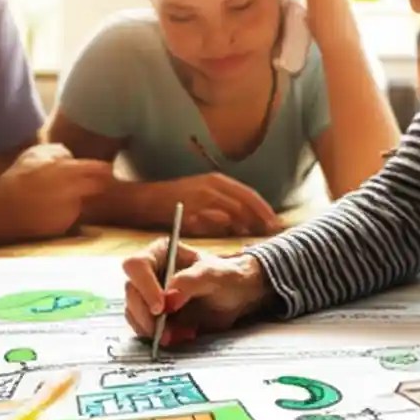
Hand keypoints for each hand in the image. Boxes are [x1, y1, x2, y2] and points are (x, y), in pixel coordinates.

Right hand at [0, 144, 113, 239]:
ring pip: (85, 202)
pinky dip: (68, 213)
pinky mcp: (64, 227)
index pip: (101, 169)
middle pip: (99, 187)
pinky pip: (73, 217)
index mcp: (67, 171)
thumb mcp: (36, 154)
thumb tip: (74, 158)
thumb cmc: (18, 176)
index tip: (104, 170)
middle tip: (88, 183)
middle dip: (96, 184)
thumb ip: (59, 153)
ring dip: (80, 199)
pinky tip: (53, 210)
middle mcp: (73, 191)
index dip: (103, 169)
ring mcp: (69, 211)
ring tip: (61, 197)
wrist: (0, 207)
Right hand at [122, 241, 271, 347]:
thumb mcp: (214, 276)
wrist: (236, 297)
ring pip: (133, 313)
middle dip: (146, 315)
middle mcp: (148, 272)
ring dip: (152, 329)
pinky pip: (143, 328)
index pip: (136, 266)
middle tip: (165, 330)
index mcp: (159, 253)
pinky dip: (158, 337)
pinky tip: (180, 336)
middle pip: (131, 292)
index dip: (145, 287)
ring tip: (179, 335)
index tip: (162, 307)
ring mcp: (147, 295)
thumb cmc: (226, 277)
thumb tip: (168, 298)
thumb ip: (190, 282)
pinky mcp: (152, 316)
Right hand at [142, 173, 282, 236]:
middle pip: (244, 205)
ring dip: (241, 228)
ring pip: (231, 216)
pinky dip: (220, 233)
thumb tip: (246, 221)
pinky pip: (211, 226)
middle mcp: (210, 187)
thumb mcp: (202, 193)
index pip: (249, 194)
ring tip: (247, 239)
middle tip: (269, 234)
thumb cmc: (174, 199)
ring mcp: (199, 200)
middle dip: (258, 221)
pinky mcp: (189, 214)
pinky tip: (224, 238)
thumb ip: (224, 204)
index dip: (264, 210)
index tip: (276, 223)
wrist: (143, 199)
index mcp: (216, 180)